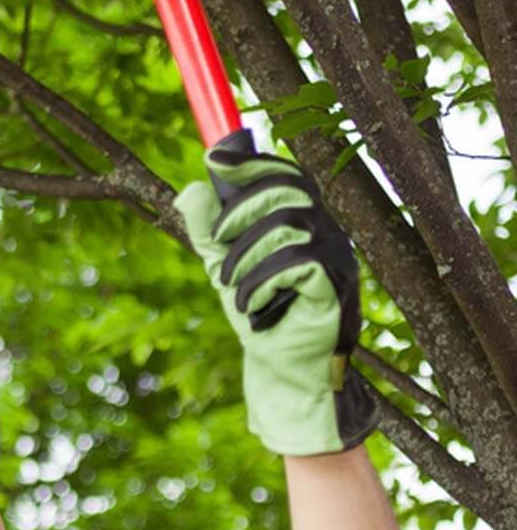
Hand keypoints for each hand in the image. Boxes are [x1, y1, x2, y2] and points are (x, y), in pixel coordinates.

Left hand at [173, 145, 377, 455]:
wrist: (281, 369)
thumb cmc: (258, 314)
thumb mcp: (222, 267)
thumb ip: (208, 230)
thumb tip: (191, 189)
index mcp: (301, 222)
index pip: (284, 175)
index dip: (251, 163)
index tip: (214, 161)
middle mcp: (326, 232)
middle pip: (285, 190)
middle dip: (240, 212)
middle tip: (217, 243)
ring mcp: (337, 258)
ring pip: (287, 225)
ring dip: (245, 255)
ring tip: (231, 287)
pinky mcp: (337, 286)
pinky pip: (298, 262)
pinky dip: (262, 281)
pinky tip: (251, 304)